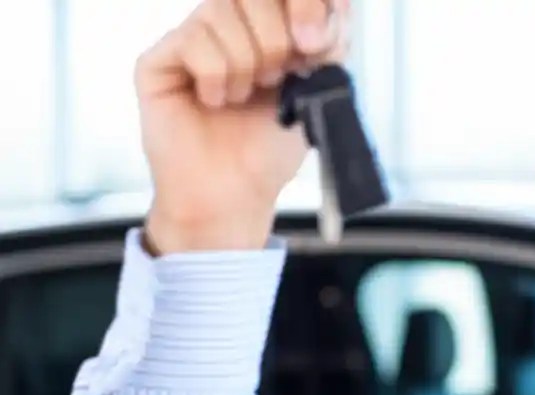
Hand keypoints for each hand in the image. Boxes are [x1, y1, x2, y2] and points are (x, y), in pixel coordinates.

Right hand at [135, 0, 350, 253]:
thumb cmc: (270, 145)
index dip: (306, 5)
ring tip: (244, 95)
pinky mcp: (159, 58)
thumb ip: (328, 41)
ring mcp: (192, 35)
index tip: (314, 44)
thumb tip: (332, 6)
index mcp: (270, 24)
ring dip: (246, 62)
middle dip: (277, 37)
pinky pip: (195, 40)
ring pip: (221, 9)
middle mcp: (229, 23)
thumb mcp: (318, 88)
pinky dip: (216, 77)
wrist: (235, 192)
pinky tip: (215, 101)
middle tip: (277, 79)